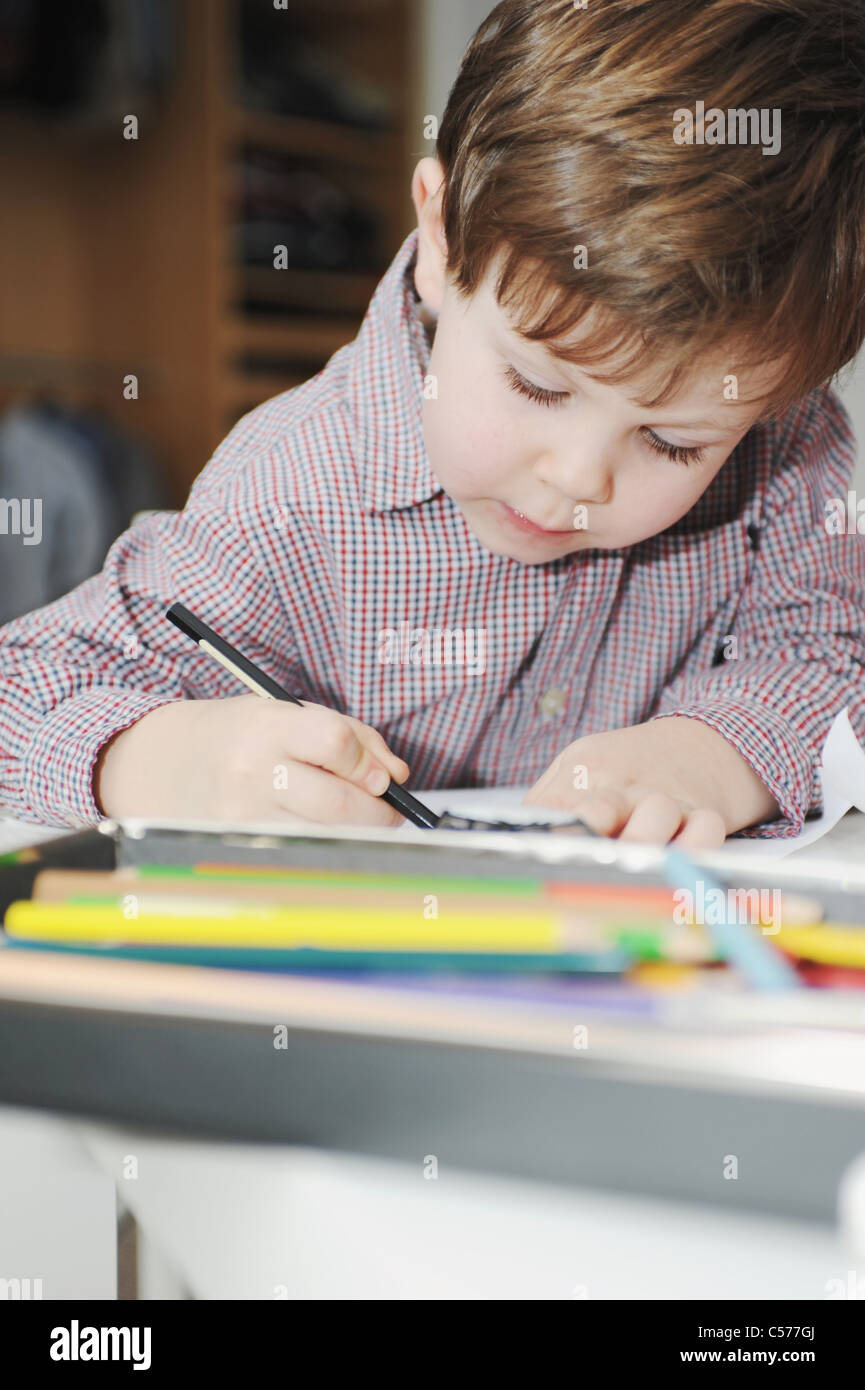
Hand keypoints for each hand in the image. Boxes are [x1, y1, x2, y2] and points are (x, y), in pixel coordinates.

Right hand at [96, 695, 409, 826]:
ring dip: (356, 833)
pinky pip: (301, 853)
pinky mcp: (239, 846)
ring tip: (359, 820)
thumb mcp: (286, 713)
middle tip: (389, 810)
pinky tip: (325, 835)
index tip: (383, 775)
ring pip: (323, 835)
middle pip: (336, 802)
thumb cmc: (238, 734)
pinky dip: (325, 847)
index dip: (368, 762)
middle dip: (378, 812)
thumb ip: (350, 736)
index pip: (334, 742)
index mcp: (265, 726)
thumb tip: (396, 775)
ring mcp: (242, 815)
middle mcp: (250, 772)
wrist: (161, 763)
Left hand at [524, 717, 778, 846]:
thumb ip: (549, 802)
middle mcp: (624, 782)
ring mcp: (666, 796)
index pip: (554, 809)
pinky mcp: (705, 811)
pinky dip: (696, 850)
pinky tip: (680, 869)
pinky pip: (705, 830)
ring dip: (641, 846)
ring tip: (630, 870)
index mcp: (585, 767)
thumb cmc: (627, 764)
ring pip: (655, 815)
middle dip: (587, 842)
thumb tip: (519, 841)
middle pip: (600, 812)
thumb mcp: (580, 764)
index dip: (544, 841)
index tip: (534, 865)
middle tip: (579, 869)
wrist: (699, 742)